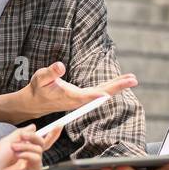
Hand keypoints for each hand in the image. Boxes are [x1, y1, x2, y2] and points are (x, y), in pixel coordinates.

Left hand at [0, 124, 62, 169]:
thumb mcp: (7, 141)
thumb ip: (20, 133)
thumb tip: (34, 127)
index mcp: (24, 150)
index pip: (40, 141)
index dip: (51, 134)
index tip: (59, 125)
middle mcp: (31, 158)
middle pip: (42, 143)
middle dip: (33, 137)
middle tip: (23, 136)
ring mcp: (34, 166)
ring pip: (38, 149)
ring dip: (25, 146)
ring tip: (13, 149)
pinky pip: (37, 158)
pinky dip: (27, 155)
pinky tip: (18, 157)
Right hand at [17, 62, 136, 120]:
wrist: (35, 103)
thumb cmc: (38, 89)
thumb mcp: (40, 78)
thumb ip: (51, 72)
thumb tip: (60, 66)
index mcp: (68, 97)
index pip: (85, 96)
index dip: (95, 96)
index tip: (106, 95)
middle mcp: (78, 101)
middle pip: (100, 94)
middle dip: (117, 87)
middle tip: (133, 80)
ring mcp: (81, 100)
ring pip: (102, 93)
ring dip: (117, 86)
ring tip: (132, 79)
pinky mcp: (82, 97)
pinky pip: (99, 92)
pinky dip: (110, 86)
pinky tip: (119, 82)